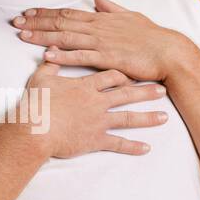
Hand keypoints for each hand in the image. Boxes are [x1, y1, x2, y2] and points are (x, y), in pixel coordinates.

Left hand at [10, 0, 191, 81]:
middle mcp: (98, 28)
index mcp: (101, 19)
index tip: (28, 12)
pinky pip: (81, 56)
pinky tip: (47, 55)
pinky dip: (63, 55)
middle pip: (61, 22)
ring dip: (43, 36)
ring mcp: (102, 42)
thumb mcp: (130, 16)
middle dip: (37, 22)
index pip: (68, 12)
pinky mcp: (108, 58)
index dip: (46, 12)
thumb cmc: (151, 38)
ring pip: (66, 37)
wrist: (169, 52)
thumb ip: (111, 7)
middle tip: (16, 22)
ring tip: (24, 36)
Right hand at [13, 61, 169, 158]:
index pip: (111, 76)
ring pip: (128, 118)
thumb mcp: (41, 78)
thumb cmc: (36, 103)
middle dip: (146, 91)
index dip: (124, 74)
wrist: (34, 128)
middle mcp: (97, 102)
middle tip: (162, 90)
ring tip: (164, 117)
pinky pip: (118, 143)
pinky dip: (132, 147)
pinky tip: (146, 148)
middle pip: (127, 94)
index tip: (136, 73)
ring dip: (148, 118)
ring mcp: (99, 121)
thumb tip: (52, 50)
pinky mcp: (95, 140)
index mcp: (86, 86)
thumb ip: (51, 65)